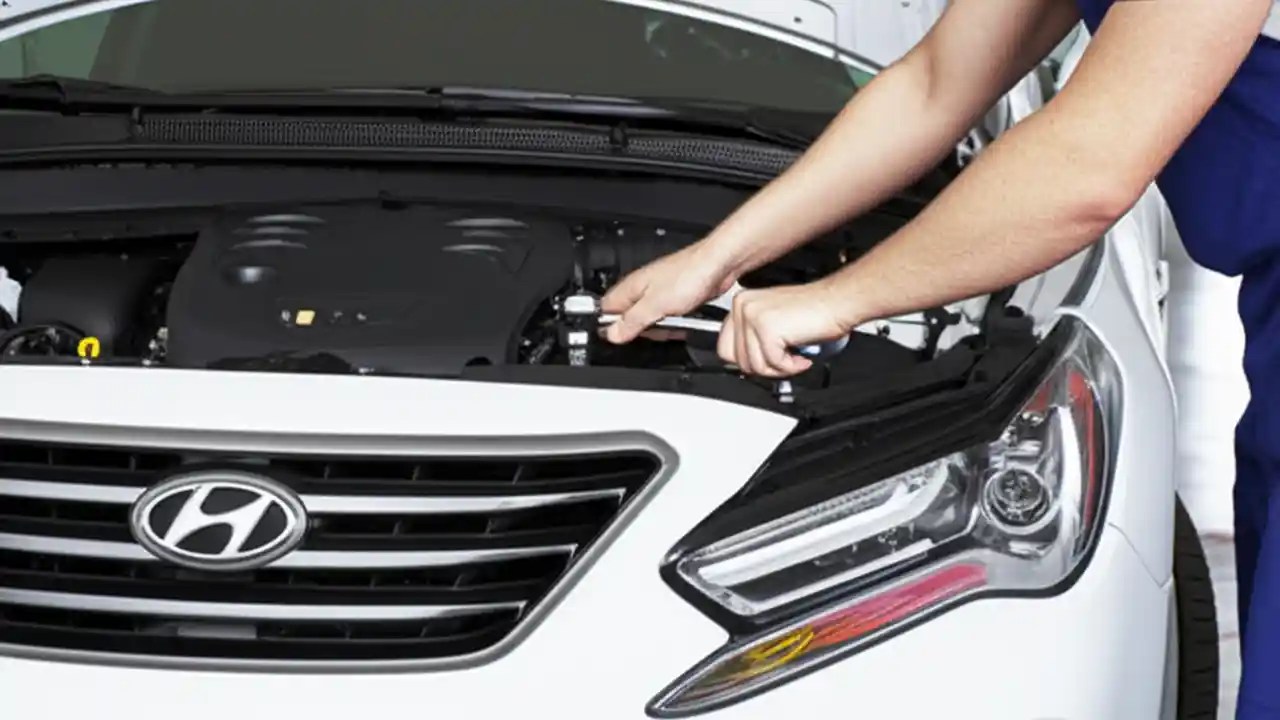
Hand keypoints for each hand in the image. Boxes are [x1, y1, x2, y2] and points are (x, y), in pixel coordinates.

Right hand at [601, 242, 737, 343]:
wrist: (719, 265)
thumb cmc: (689, 275)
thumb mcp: (654, 306)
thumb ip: (632, 321)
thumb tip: (612, 334)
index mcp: (630, 287)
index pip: (605, 310)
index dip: (608, 326)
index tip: (619, 337)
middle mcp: (642, 288)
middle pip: (627, 317)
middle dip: (638, 330)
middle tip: (652, 330)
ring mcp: (659, 292)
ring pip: (648, 318)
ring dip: (658, 327)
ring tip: (670, 325)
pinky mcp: (675, 297)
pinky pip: (666, 316)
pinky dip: (672, 323)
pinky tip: (681, 323)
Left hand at [718, 281, 851, 377]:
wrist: (837, 302)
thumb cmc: (814, 312)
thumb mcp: (773, 322)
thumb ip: (752, 339)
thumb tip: (742, 363)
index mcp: (741, 303)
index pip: (725, 349)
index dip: (750, 362)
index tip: (769, 359)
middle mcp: (743, 306)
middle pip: (738, 360)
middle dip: (765, 368)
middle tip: (786, 360)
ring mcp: (753, 315)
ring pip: (754, 366)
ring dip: (780, 368)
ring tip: (796, 356)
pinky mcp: (767, 328)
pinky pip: (772, 364)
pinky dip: (791, 367)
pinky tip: (801, 357)